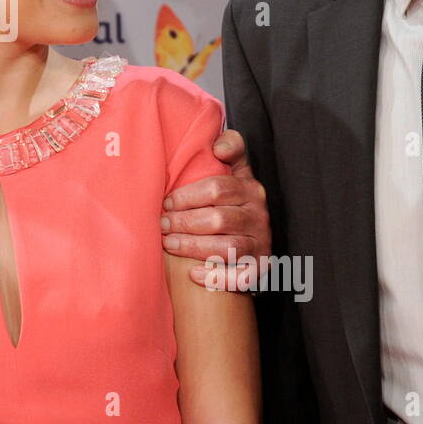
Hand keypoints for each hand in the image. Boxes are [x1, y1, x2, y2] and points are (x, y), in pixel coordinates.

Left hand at [160, 129, 269, 290]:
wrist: (250, 240)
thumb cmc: (231, 201)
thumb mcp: (235, 171)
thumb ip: (230, 149)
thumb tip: (218, 146)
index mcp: (250, 188)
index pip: (218, 188)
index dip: (188, 195)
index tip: (166, 201)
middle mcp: (259, 215)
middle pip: (219, 219)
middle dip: (184, 222)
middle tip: (161, 225)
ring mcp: (261, 243)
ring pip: (227, 247)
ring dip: (193, 247)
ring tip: (168, 244)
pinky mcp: (259, 269)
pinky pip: (240, 276)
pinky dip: (216, 277)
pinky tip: (193, 274)